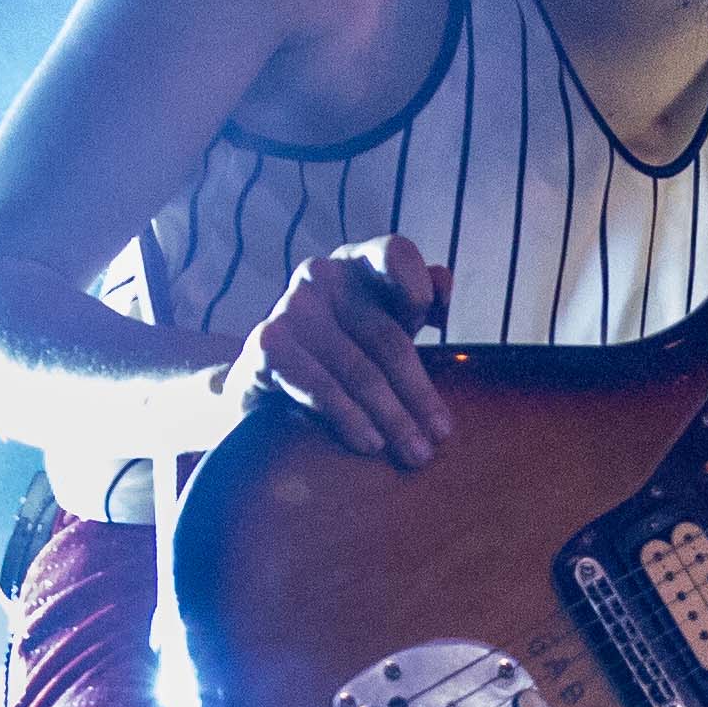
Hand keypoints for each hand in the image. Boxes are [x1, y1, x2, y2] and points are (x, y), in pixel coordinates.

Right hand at [246, 232, 453, 463]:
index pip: (395, 254)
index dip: (419, 285)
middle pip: (387, 336)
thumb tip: (444, 284)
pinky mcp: (267, 343)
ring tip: (414, 452)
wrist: (263, 382)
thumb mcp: (382, 324)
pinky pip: (319, 386)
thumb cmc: (338, 351)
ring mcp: (291, 306)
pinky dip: (349, 419)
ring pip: (359, 370)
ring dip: (392, 418)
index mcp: (356, 263)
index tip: (440, 326)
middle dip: (418, 393)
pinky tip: (369, 444)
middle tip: (439, 436)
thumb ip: (414, 301)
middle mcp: (321, 275)